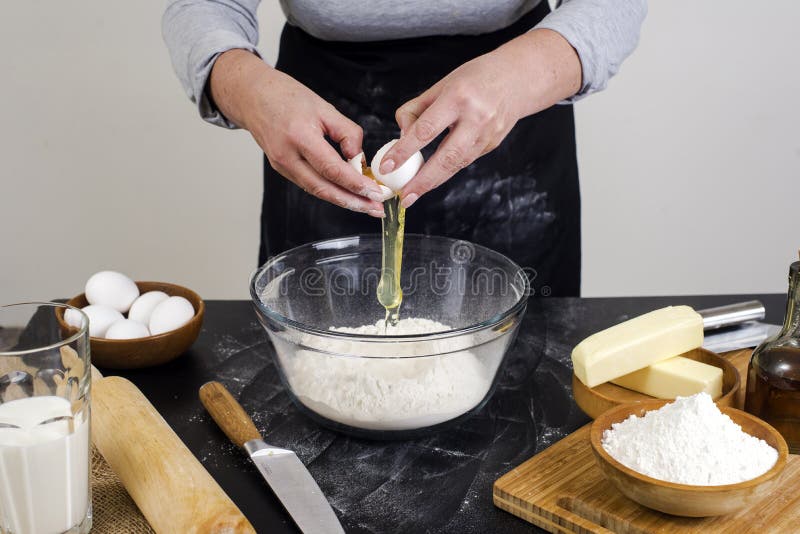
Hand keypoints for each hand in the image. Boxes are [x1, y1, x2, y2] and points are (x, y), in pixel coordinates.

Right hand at [209, 49, 385, 216]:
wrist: (252, 96)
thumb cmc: (287, 97)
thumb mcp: (324, 107)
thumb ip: (346, 132)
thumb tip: (358, 158)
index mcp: (300, 136)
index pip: (332, 169)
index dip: (356, 184)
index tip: (375, 192)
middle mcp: (287, 156)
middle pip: (323, 189)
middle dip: (353, 202)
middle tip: (376, 209)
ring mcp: (282, 165)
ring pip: (316, 190)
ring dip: (343, 201)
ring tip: (367, 206)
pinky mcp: (282, 169)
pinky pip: (309, 184)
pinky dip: (330, 191)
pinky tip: (347, 194)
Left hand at [379, 29, 581, 207]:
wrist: (517, 79)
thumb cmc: (475, 78)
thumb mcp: (442, 84)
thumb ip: (417, 110)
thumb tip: (401, 136)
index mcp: (458, 97)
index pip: (426, 130)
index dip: (404, 151)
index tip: (387, 167)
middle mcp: (475, 118)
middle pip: (445, 157)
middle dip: (422, 181)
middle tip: (404, 197)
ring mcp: (487, 135)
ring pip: (456, 165)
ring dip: (433, 182)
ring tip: (412, 195)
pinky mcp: (491, 145)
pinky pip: (464, 161)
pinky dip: (446, 171)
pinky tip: (431, 178)